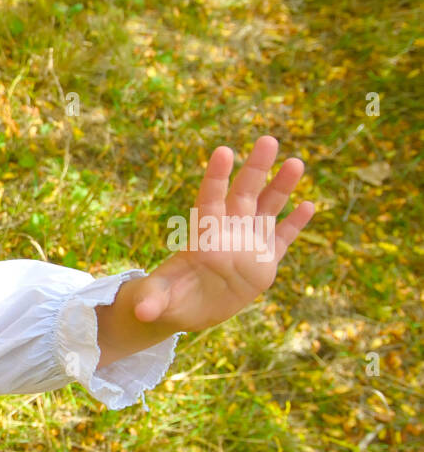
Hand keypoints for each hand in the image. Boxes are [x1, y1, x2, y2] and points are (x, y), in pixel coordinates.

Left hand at [128, 136, 315, 332]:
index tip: (224, 151)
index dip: (216, 178)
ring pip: (268, 210)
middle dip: (256, 169)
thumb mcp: (157, 300)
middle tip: (268, 139)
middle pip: (244, 195)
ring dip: (281, 188)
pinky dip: (295, 225)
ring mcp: (247, 246)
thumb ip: (151, 300)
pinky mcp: (263, 264)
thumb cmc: (167, 299)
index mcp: (202, 236)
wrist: (186, 310)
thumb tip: (142, 312)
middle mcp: (227, 233)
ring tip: (296, 163)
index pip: (209, 200)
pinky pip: (282, 240)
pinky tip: (309, 205)